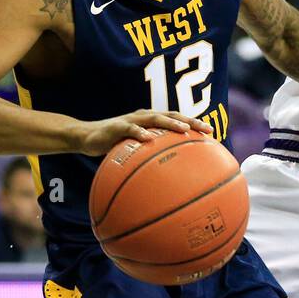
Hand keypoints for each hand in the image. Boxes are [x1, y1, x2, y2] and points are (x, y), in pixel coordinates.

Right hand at [75, 110, 213, 155]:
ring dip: (170, 123)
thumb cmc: (114, 146)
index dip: (194, 124)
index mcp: (152, 121)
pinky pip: (130, 130)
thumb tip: (168, 182)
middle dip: (190, 121)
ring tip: (183, 130)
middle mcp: (145, 117)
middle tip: (207, 129)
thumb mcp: (134, 152)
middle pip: (172, 115)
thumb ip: (149, 159)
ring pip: (155, 118)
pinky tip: (148, 140)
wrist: (86, 137)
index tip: (212, 133)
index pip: (177, 119)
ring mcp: (131, 120)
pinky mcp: (116, 127)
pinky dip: (140, 134)